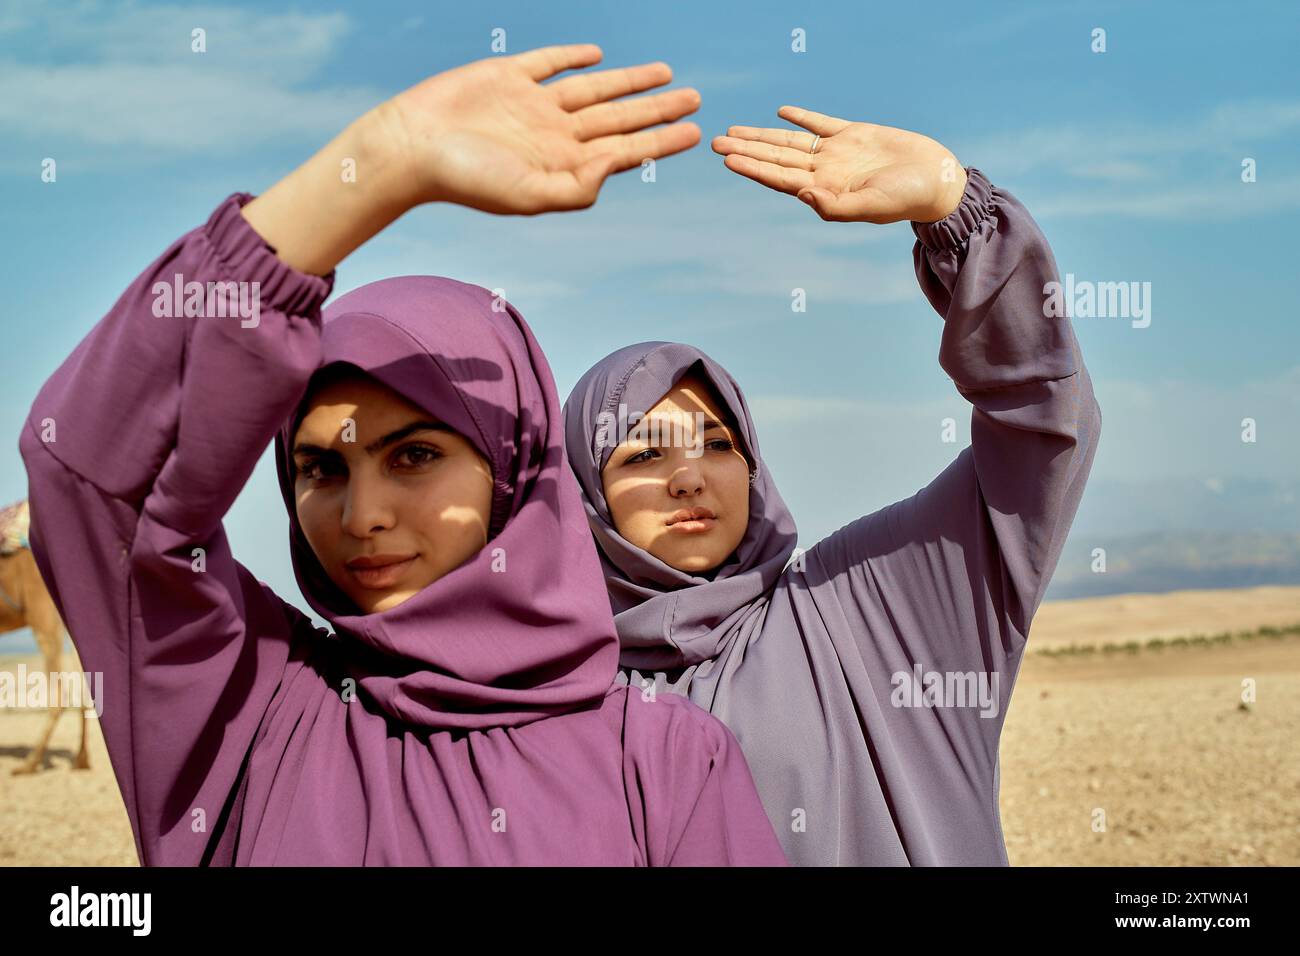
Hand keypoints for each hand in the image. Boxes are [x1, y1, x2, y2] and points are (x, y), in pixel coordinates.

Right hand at [384, 43, 701, 214]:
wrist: (412, 148)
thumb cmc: (467, 181)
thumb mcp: (528, 196)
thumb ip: (578, 187)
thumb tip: (620, 162)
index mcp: (564, 164)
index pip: (625, 150)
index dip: (661, 141)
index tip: (696, 132)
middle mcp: (555, 135)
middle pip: (619, 118)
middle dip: (658, 109)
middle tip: (696, 98)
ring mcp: (533, 105)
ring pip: (595, 90)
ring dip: (629, 82)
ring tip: (665, 75)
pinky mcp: (508, 77)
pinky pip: (549, 64)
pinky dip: (573, 58)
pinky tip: (597, 56)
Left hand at [711, 106, 966, 223]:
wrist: (937, 182)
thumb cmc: (907, 200)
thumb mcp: (871, 206)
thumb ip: (836, 205)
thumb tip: (802, 195)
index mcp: (824, 190)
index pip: (779, 178)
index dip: (752, 168)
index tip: (728, 159)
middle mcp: (824, 172)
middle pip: (776, 157)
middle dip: (746, 150)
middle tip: (715, 143)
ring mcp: (837, 153)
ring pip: (790, 141)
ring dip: (762, 135)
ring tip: (734, 131)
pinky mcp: (854, 135)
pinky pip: (821, 123)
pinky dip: (801, 117)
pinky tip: (781, 112)